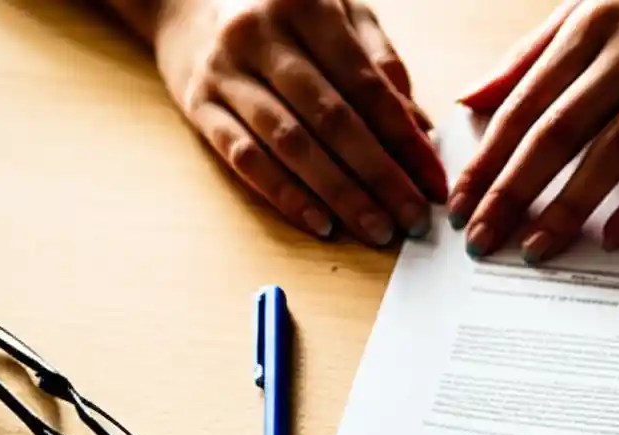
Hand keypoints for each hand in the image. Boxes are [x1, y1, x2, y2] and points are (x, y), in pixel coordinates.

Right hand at [152, 0, 445, 243]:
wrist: (185, 2)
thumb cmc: (282, 14)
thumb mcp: (338, 13)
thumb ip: (380, 64)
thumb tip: (419, 131)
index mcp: (306, 6)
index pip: (367, 85)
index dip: (405, 139)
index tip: (434, 181)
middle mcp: (261, 36)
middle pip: (331, 119)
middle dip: (379, 176)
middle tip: (412, 218)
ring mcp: (225, 73)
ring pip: (290, 144)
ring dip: (339, 194)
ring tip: (376, 228)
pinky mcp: (199, 107)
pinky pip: (245, 159)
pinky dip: (285, 195)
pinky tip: (320, 223)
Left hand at [450, 0, 618, 262]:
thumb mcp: (592, 3)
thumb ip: (531, 54)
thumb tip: (473, 99)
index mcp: (590, 25)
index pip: (524, 104)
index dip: (489, 159)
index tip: (462, 202)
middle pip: (559, 131)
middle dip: (513, 190)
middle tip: (483, 239)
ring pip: (615, 148)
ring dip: (570, 203)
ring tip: (537, 247)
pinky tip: (617, 235)